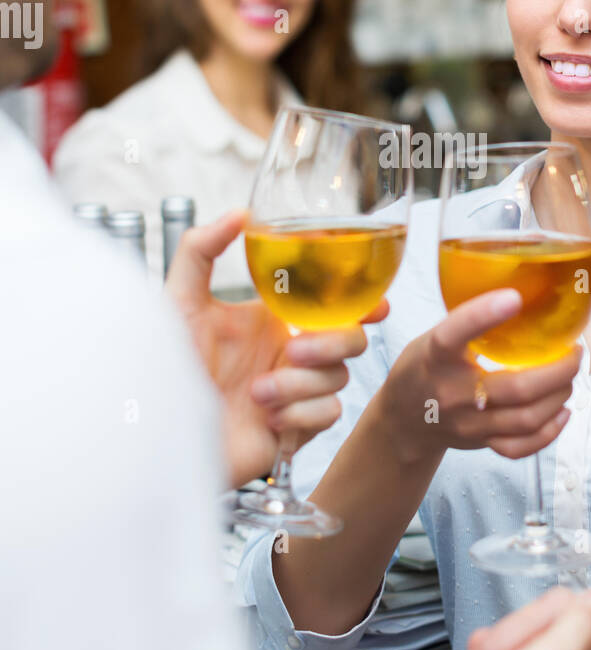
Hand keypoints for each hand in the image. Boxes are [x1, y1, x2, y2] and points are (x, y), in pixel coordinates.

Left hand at [165, 209, 386, 488]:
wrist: (157, 435)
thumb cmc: (162, 369)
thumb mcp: (178, 302)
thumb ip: (200, 251)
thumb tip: (240, 214)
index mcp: (270, 320)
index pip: (331, 303)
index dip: (362, 301)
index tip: (375, 303)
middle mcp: (288, 352)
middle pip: (351, 338)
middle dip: (333, 342)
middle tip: (294, 350)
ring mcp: (295, 391)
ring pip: (340, 377)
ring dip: (300, 384)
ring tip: (257, 392)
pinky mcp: (296, 429)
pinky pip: (329, 414)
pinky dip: (300, 416)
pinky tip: (268, 418)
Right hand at [375, 288, 581, 465]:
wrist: (404, 420)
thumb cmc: (425, 368)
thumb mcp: (432, 336)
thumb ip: (468, 324)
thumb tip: (522, 290)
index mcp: (434, 357)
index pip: (453, 335)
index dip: (482, 315)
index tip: (514, 297)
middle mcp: (451, 393)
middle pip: (516, 388)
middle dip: (558, 369)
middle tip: (575, 351)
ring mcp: (468, 424)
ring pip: (527, 418)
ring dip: (560, 394)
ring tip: (569, 376)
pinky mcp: (481, 444)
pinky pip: (522, 447)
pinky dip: (550, 431)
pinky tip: (562, 410)